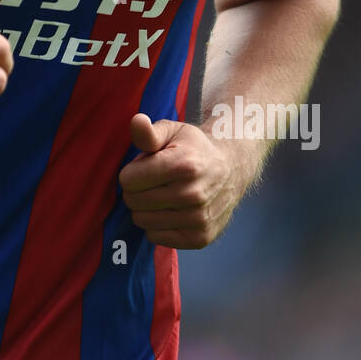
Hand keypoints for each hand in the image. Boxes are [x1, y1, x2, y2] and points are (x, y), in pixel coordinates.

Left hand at [118, 113, 250, 248]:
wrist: (232, 167)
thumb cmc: (193, 148)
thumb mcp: (172, 131)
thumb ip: (148, 132)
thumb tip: (137, 121)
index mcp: (183, 165)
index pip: (128, 180)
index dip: (132, 172)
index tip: (145, 166)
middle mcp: (193, 194)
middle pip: (133, 201)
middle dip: (136, 190)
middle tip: (154, 181)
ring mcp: (198, 219)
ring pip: (142, 221)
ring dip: (145, 208)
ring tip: (162, 195)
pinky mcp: (200, 238)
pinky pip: (155, 237)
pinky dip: (157, 226)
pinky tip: (171, 211)